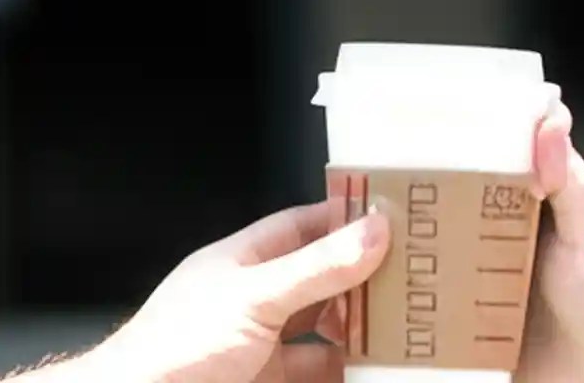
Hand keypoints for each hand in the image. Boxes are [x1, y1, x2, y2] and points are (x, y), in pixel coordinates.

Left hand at [68, 199, 389, 381]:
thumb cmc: (173, 347)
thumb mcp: (256, 299)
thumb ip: (316, 269)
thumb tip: (373, 230)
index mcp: (244, 262)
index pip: (304, 226)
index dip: (346, 219)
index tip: (391, 217)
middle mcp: (254, 300)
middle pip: (321, 279)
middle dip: (363, 280)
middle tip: (410, 277)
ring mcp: (259, 344)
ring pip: (323, 329)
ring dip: (359, 329)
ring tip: (399, 327)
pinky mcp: (267, 381)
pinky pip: (317, 371)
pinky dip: (345, 370)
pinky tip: (370, 368)